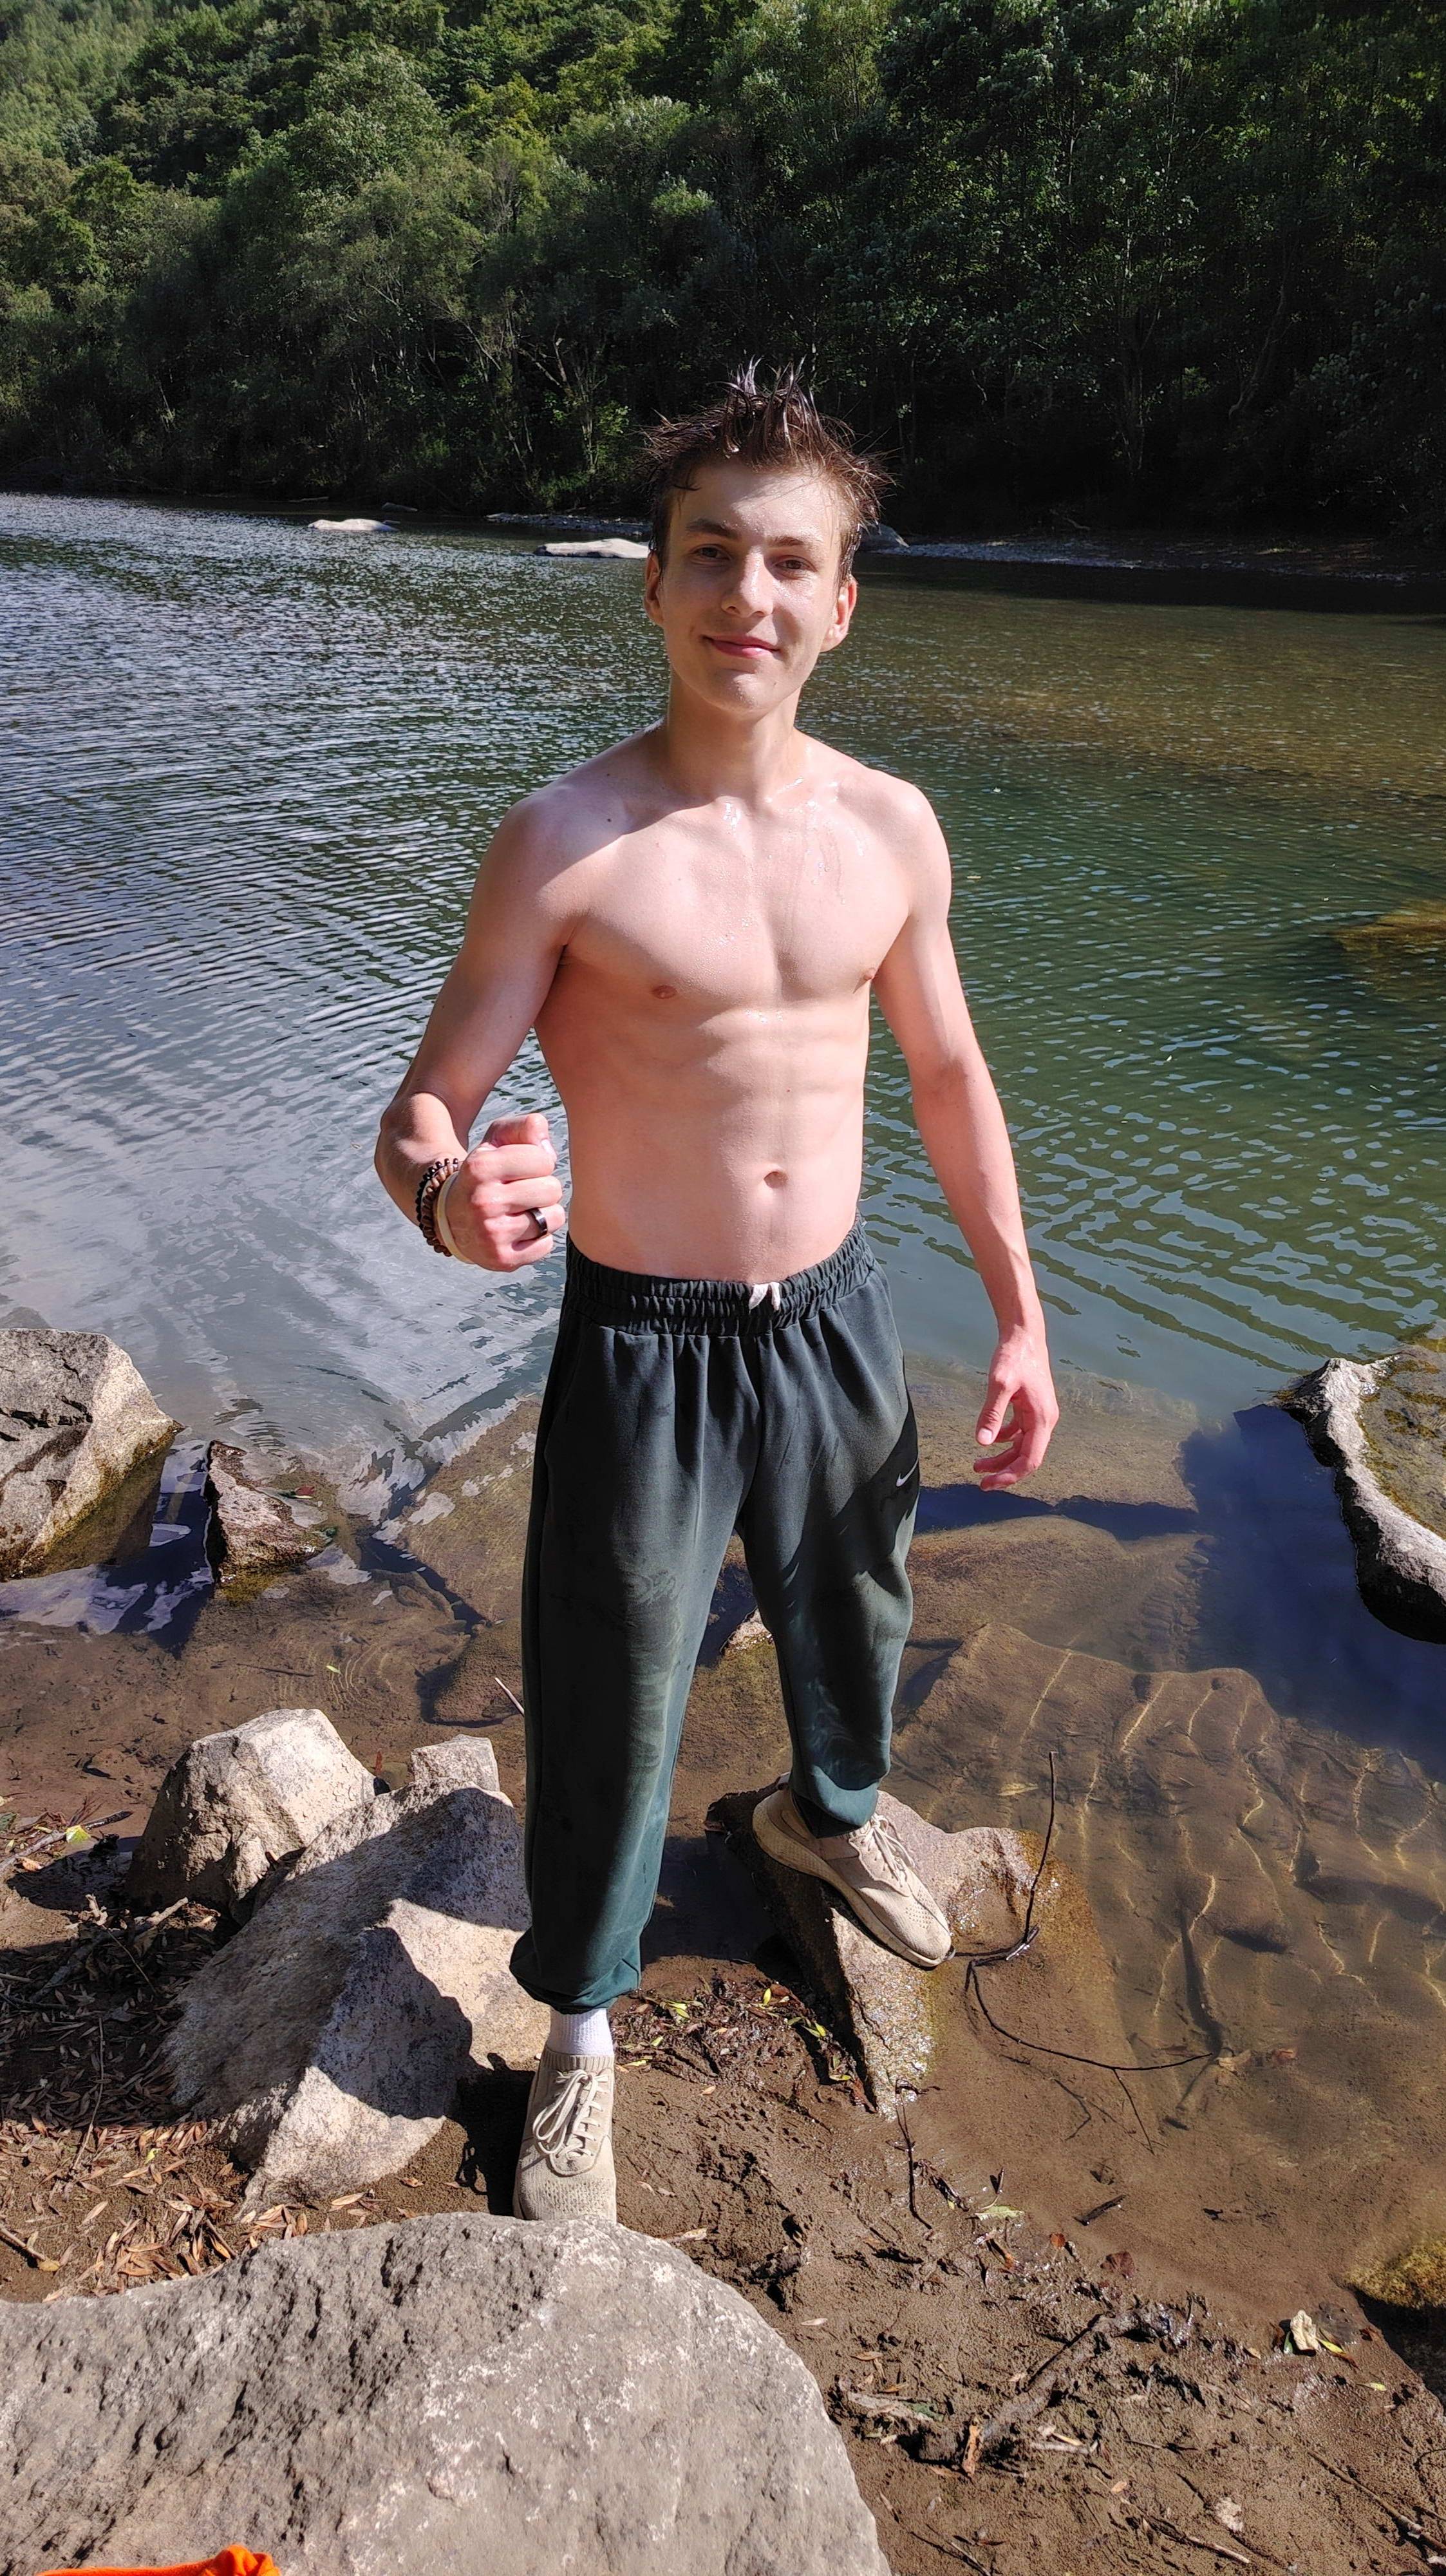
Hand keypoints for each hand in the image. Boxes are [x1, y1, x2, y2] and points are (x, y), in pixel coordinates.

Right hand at [440, 1112, 563, 1270]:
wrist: (450, 1216)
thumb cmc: (484, 1174)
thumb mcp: (495, 1141)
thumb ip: (525, 1128)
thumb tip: (548, 1148)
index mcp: (480, 1167)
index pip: (544, 1160)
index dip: (538, 1163)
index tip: (521, 1170)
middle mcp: (483, 1201)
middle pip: (552, 1189)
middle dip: (543, 1188)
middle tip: (522, 1192)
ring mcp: (492, 1233)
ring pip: (553, 1218)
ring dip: (544, 1214)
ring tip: (522, 1211)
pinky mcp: (502, 1259)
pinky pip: (547, 1245)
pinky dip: (539, 1238)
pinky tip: (519, 1231)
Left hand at [974, 1328, 1057, 1488]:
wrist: (1024, 1335)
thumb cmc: (1014, 1356)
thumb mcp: (1000, 1383)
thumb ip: (992, 1413)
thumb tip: (983, 1442)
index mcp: (1042, 1419)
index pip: (1030, 1459)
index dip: (1010, 1475)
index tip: (989, 1483)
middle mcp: (1045, 1420)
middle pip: (1027, 1457)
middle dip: (1004, 1472)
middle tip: (980, 1482)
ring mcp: (1039, 1415)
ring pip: (1022, 1447)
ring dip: (1003, 1458)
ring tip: (978, 1465)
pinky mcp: (1031, 1408)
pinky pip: (1020, 1433)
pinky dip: (1005, 1441)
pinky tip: (989, 1440)